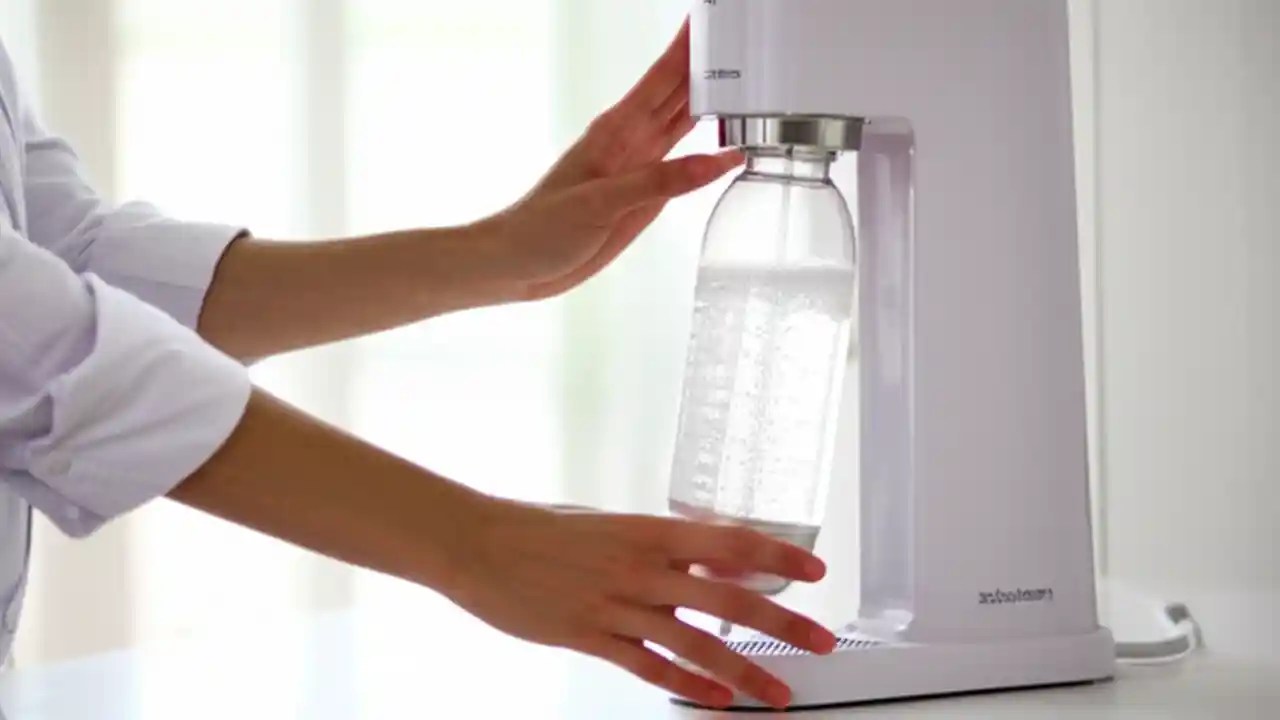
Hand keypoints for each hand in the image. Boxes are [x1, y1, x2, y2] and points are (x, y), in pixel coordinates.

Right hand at [448, 499, 836, 708]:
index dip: (776, 557)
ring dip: (744, 671)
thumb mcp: (609, 524)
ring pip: (695, 644)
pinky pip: (649, 667)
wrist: (479, 545)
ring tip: (779, 692)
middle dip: (781, 622)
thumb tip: (714, 556)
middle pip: (726, 598)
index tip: (814, 572)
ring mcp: (616, 606)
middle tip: (821, 641)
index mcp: (647, 531)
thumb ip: (661, 544)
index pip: (728, 541)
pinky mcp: (589, 637)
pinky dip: (688, 686)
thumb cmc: (542, 529)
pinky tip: (717, 702)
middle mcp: (640, 569)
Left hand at [484, 20, 740, 299]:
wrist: (519, 265)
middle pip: (679, 92)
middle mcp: (631, 141)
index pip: (663, 76)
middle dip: (709, 65)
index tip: (712, 22)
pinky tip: (729, 147)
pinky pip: (685, 167)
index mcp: (616, 130)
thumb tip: (716, 160)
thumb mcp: (600, 203)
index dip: (688, 47)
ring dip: (712, 101)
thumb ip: (659, 181)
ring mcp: (639, 166)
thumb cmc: (542, 227)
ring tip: (747, 79)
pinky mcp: (645, 195)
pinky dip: (709, 154)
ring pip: (684, 123)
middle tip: (741, 42)